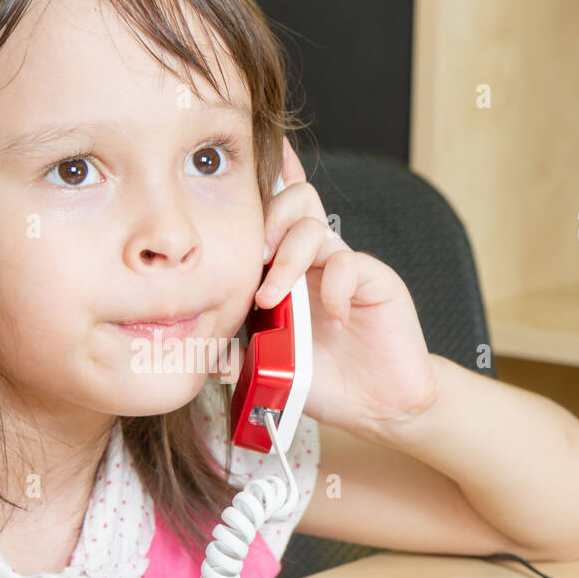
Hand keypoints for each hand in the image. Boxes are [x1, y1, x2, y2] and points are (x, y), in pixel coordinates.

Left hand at [255, 137, 439, 431]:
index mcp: (288, 271)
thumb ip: (237, 353)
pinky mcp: (375, 279)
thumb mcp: (269, 368)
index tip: (240, 172)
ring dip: (287, 262)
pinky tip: (335, 321)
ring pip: (313, 229)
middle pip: (295, 202)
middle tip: (255, 259)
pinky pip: (349, 263)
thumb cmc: (326, 382)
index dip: (263, 188)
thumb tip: (200, 350)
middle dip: (268, 220)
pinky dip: (335, 290)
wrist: (377, 405)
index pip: (274, 216)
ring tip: (274, 300)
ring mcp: (345, 267)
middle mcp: (315, 260)